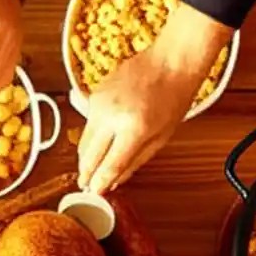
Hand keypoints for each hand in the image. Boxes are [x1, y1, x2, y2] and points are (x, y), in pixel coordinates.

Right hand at [77, 3, 231, 192]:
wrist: (169, 62)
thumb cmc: (172, 97)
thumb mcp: (161, 138)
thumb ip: (134, 162)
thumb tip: (113, 181)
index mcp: (133, 128)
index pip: (108, 165)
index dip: (99, 183)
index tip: (94, 192)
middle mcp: (111, 116)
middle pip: (88, 156)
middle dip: (86, 173)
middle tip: (86, 185)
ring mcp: (99, 104)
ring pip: (83, 141)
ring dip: (87, 156)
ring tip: (92, 167)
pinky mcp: (94, 95)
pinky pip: (87, 123)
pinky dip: (93, 135)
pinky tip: (103, 138)